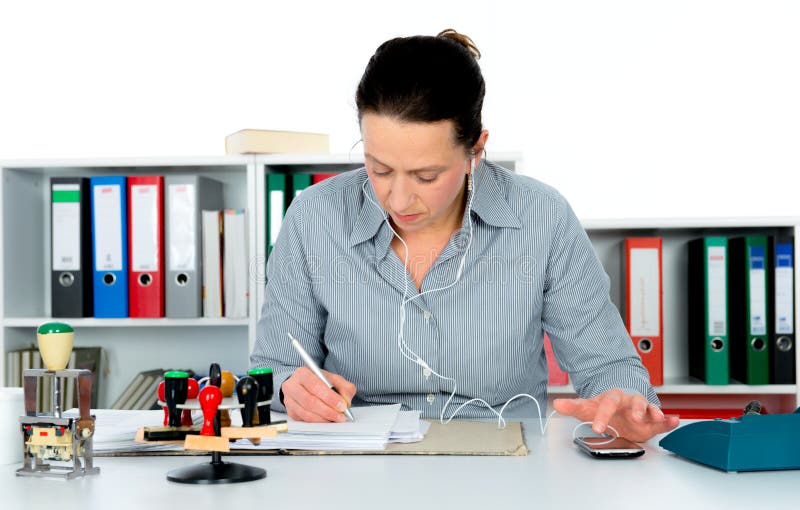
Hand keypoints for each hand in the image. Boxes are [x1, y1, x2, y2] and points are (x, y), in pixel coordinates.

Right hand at [282, 366, 356, 422]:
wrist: (304, 385)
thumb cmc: (319, 382)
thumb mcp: (333, 379)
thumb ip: (344, 387)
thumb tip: (346, 401)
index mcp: (302, 373)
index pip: (315, 385)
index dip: (329, 397)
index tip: (342, 405)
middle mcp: (292, 386)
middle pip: (309, 401)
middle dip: (328, 410)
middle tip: (341, 415)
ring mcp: (289, 401)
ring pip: (307, 414)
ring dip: (324, 418)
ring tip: (336, 418)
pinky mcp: (291, 412)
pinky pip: (305, 420)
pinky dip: (319, 422)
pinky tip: (328, 420)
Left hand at [553, 389, 679, 441]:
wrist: (619, 407)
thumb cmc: (604, 407)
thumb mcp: (588, 407)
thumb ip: (573, 406)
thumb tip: (557, 403)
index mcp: (612, 398)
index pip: (607, 404)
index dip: (602, 415)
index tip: (598, 428)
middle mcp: (629, 401)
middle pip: (634, 402)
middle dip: (636, 409)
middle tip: (636, 418)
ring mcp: (642, 409)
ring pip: (649, 407)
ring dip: (653, 412)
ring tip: (656, 417)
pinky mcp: (652, 421)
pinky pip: (662, 419)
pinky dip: (669, 421)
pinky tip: (674, 421)